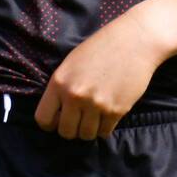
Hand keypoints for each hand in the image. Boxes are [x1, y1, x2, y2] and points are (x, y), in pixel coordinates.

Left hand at [35, 14, 166, 140]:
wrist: (134, 41)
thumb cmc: (101, 47)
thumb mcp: (71, 63)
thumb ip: (62, 87)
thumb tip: (57, 113)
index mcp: (59, 82)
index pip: (43, 119)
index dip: (50, 123)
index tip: (58, 120)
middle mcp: (75, 96)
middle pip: (66, 132)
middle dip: (71, 129)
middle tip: (79, 119)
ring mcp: (96, 105)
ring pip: (86, 135)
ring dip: (89, 129)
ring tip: (94, 115)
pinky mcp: (116, 110)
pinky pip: (104, 132)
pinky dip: (104, 127)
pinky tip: (106, 113)